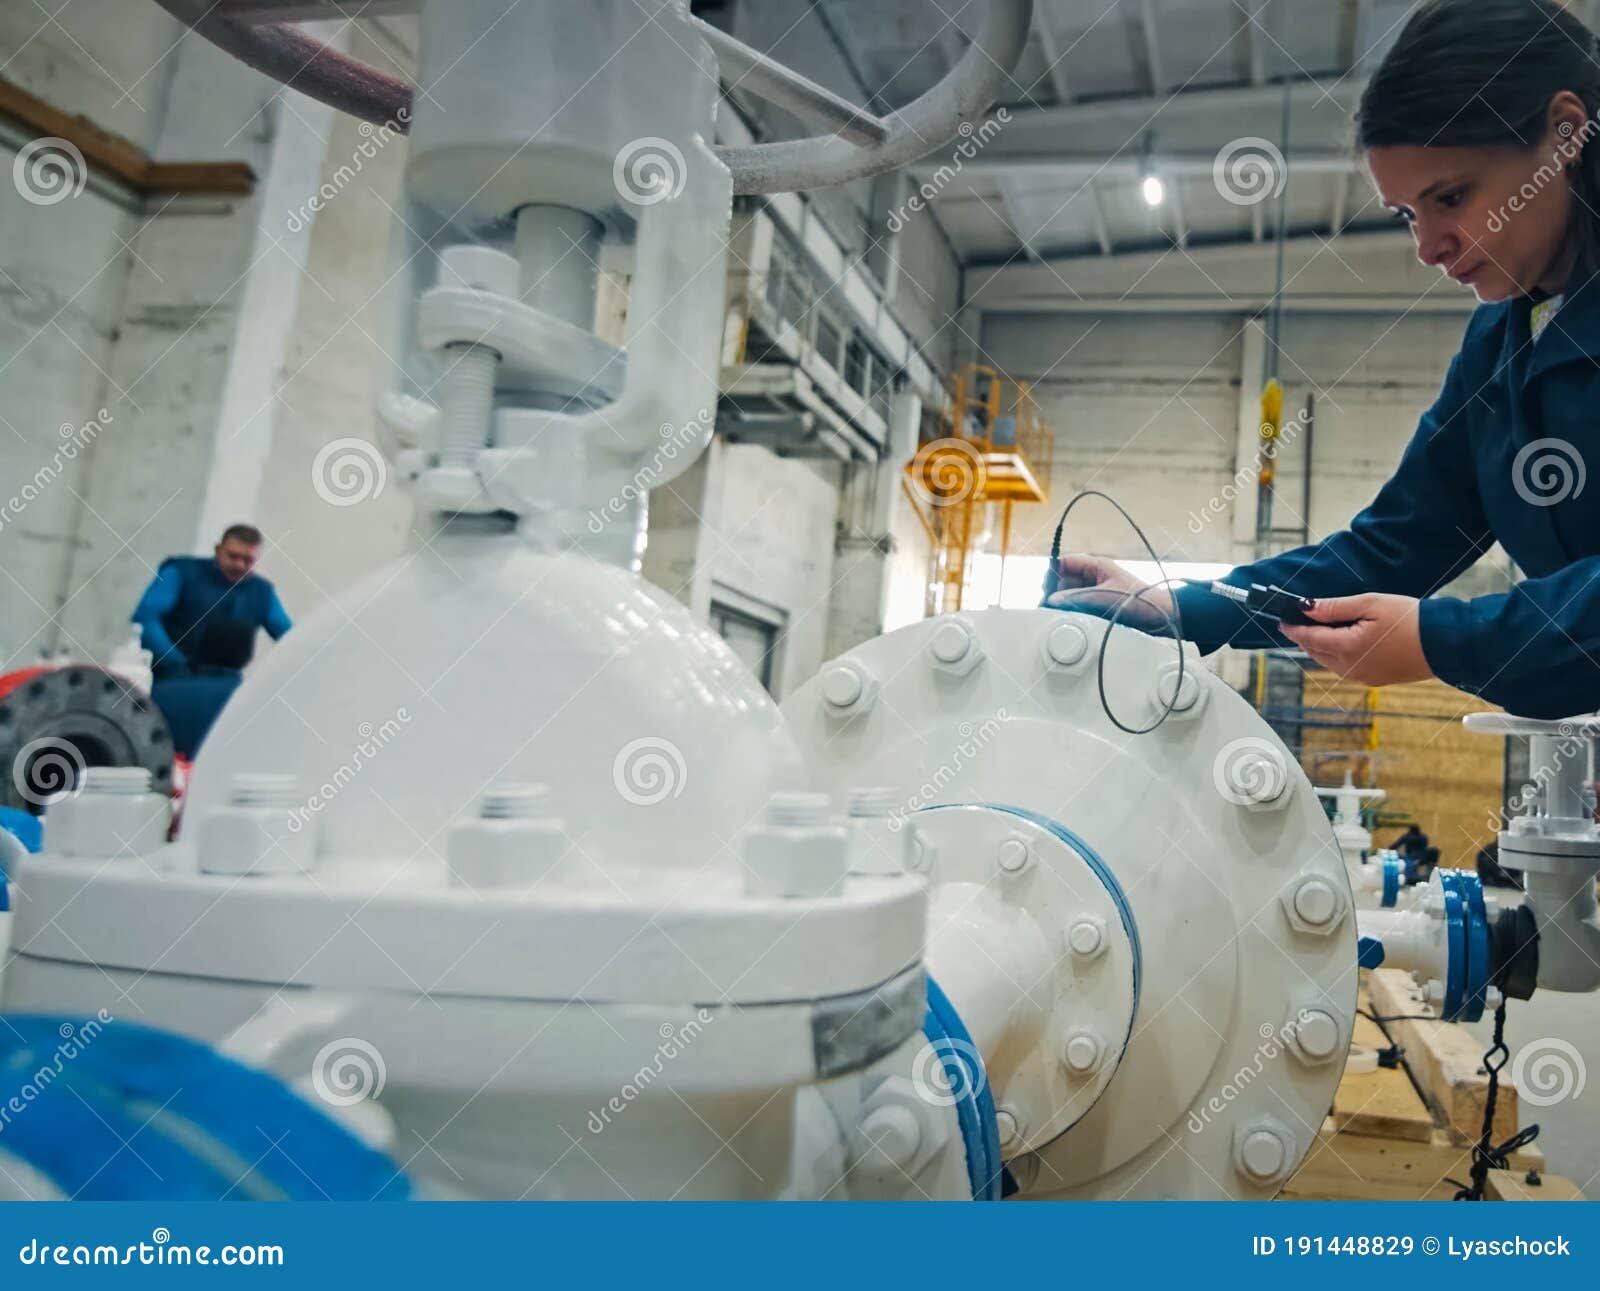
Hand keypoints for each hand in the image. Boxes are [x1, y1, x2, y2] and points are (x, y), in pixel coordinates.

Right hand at [1045, 554, 1175, 630]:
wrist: (1163, 616)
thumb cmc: (1141, 600)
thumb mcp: (1105, 597)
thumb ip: (1077, 598)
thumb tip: (1053, 600)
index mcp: (1096, 565)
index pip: (1065, 562)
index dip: (1053, 573)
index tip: (1046, 588)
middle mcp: (1094, 576)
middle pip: (1064, 580)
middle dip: (1057, 592)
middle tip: (1050, 606)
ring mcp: (1096, 591)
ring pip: (1071, 594)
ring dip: (1065, 603)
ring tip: (1061, 614)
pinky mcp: (1099, 605)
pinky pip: (1079, 606)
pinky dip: (1074, 611)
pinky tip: (1072, 618)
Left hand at [1278, 593, 1434, 685]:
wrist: (1445, 643)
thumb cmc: (1412, 620)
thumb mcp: (1371, 604)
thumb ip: (1335, 607)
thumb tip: (1306, 608)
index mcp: (1348, 648)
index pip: (1309, 637)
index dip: (1293, 627)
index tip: (1283, 618)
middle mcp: (1351, 668)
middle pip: (1315, 651)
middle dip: (1304, 636)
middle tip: (1297, 620)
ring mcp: (1361, 677)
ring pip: (1328, 661)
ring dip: (1319, 645)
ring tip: (1318, 626)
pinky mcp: (1373, 680)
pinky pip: (1343, 667)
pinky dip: (1335, 653)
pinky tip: (1341, 640)